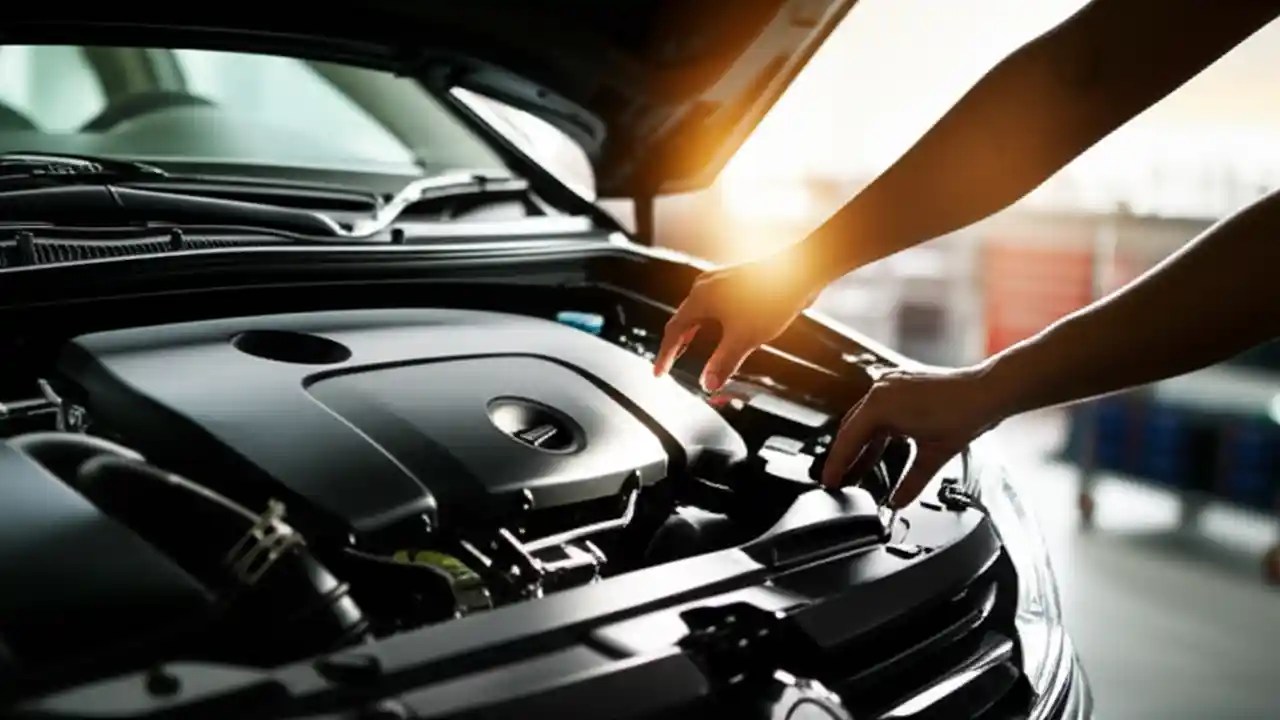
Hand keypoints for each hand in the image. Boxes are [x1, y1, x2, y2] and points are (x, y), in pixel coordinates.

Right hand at [653, 248, 820, 391]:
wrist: (799, 271)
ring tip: (691, 349)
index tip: (660, 372)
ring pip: (698, 310)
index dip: (665, 355)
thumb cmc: (772, 297)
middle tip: (671, 363)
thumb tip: (708, 383)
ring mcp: (720, 280)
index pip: (673, 331)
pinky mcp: (735, 280)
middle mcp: (705, 286)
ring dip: (693, 332)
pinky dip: (708, 321)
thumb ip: (723, 363)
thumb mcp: (744, 338)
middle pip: (683, 319)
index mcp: (700, 298)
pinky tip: (720, 329)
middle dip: (677, 344)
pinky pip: (712, 303)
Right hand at [821, 365, 1007, 507]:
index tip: (829, 481)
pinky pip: (879, 412)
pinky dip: (876, 433)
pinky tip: (876, 451)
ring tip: (855, 471)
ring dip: (860, 446)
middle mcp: (881, 390)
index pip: (848, 439)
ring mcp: (891, 385)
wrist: (988, 391)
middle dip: (844, 457)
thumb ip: (910, 482)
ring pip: (865, 421)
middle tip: (837, 480)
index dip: (837, 464)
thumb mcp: (933, 456)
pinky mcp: (902, 386)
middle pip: (852, 429)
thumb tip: (897, 501)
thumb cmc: (965, 413)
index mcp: (881, 404)